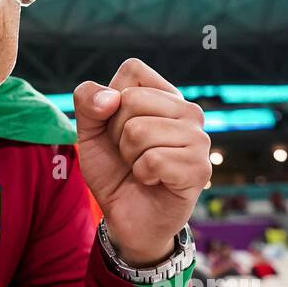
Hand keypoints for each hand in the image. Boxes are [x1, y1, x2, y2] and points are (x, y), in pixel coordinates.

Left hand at [73, 58, 210, 264]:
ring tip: (141, 167)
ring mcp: (198, 138)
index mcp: (165, 95)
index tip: (117, 126)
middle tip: (130, 153)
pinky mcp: (199, 168)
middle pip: (132, 100)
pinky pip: (153, 160)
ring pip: (139, 131)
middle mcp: (188, 111)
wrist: (125, 217)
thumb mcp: (90, 133)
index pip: (133, 70)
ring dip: (129, 156)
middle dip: (117, 133)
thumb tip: (111, 98)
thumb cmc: (114, 170)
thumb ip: (88, 103)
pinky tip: (153, 181)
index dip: (111, 100)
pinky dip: (142, 174)